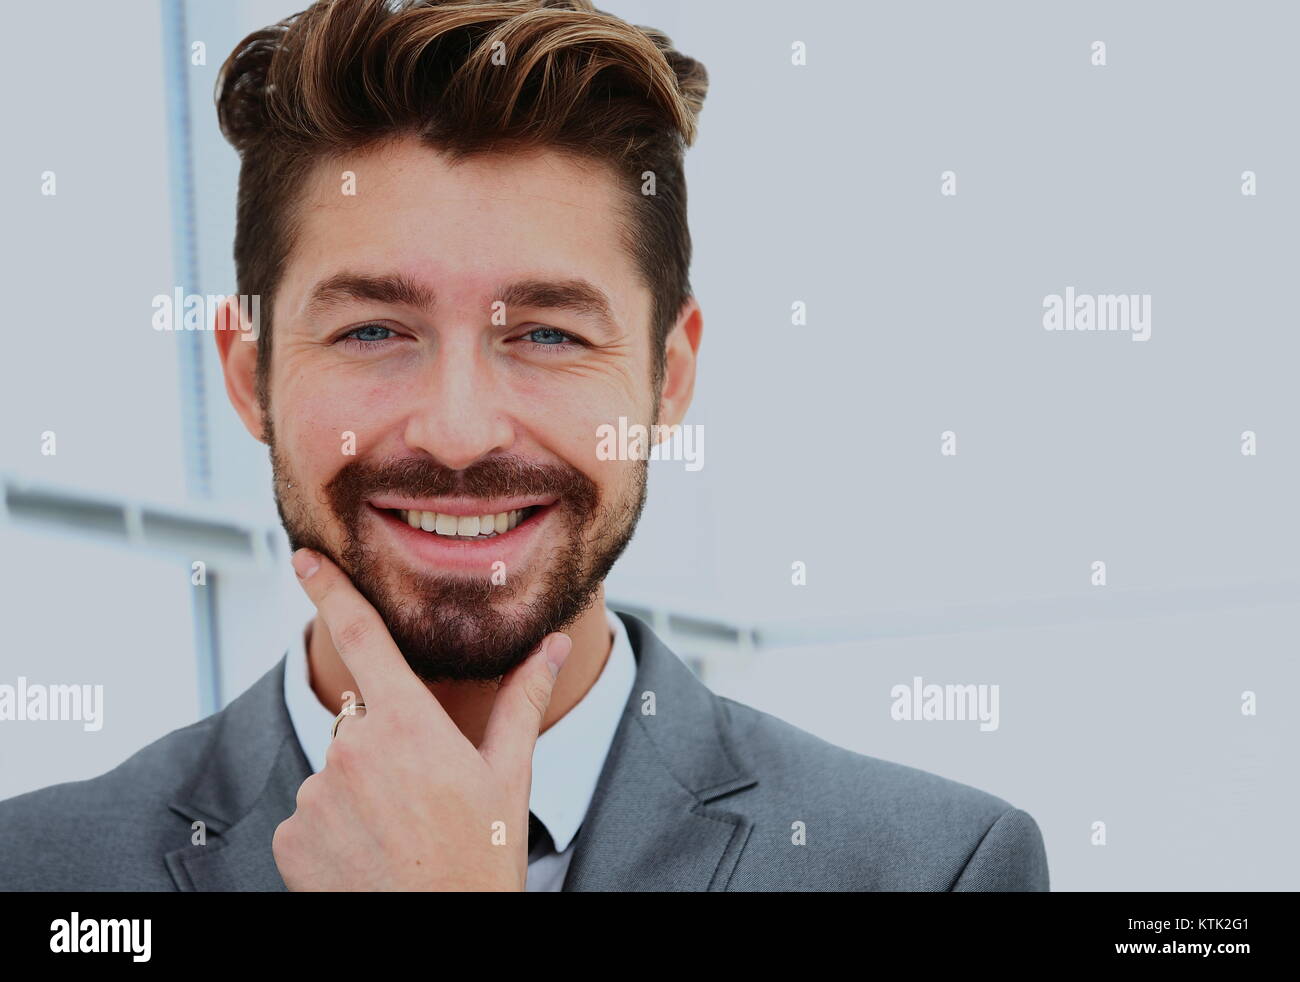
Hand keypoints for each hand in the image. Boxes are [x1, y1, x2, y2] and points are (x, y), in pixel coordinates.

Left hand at [272, 547, 572, 890]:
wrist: (441, 938)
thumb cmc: (481, 859)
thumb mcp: (508, 776)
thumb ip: (522, 701)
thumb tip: (555, 644)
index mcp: (407, 723)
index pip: (360, 636)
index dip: (329, 589)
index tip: (304, 557)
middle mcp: (350, 748)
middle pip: (360, 720)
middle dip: (385, 746)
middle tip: (421, 796)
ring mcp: (314, 794)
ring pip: (334, 771)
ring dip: (358, 791)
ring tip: (397, 834)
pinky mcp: (288, 837)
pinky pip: (308, 816)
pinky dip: (331, 830)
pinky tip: (367, 856)